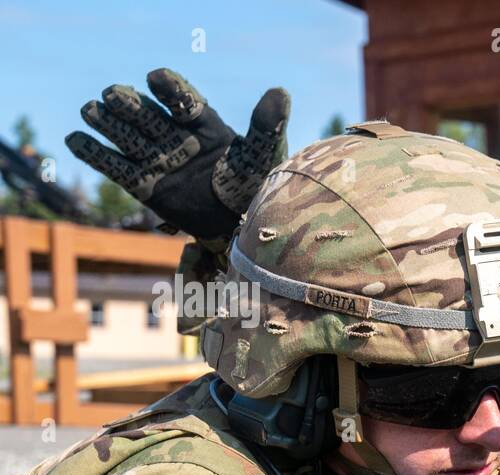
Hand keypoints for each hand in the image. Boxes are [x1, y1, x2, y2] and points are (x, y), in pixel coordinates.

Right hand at [66, 67, 288, 242]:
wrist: (243, 226)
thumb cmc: (257, 186)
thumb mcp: (264, 155)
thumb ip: (266, 125)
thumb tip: (279, 93)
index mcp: (203, 124)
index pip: (182, 100)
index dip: (169, 89)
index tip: (156, 78)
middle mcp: (175, 137)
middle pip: (147, 115)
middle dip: (130, 104)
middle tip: (114, 95)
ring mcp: (158, 160)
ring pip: (127, 137)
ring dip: (107, 123)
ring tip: (91, 110)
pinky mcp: (145, 185)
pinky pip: (116, 168)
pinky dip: (95, 155)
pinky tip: (75, 139)